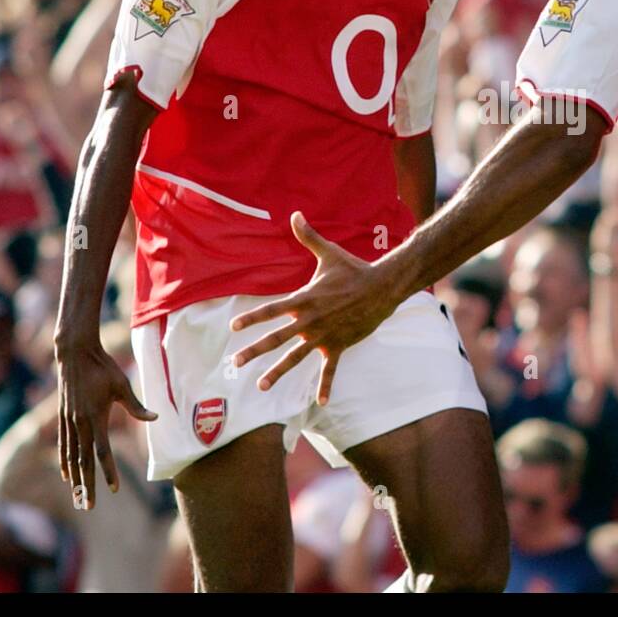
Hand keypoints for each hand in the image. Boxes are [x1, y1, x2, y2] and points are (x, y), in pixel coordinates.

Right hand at [56, 339, 155, 508]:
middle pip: (84, 461)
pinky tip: (67, 474)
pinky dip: (65, 461)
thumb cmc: (103, 367)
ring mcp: (68, 421)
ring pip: (72, 456)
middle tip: (88, 506)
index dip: (108, 472)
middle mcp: (79, 423)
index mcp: (95, 417)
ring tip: (78, 497)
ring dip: (75, 478)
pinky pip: (63, 445)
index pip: (102, 452)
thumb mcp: (122, 385)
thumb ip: (136, 406)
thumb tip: (155, 419)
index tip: (113, 489)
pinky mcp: (63, 417)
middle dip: (87, 485)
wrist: (75, 353)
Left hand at [230, 212, 403, 402]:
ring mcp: (324, 336)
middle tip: (235, 362)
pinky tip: (322, 402)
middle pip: (276, 338)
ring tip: (261, 385)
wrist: (383, 288)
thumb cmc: (353, 270)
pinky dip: (326, 386)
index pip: (272, 309)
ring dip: (278, 372)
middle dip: (254, 350)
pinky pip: (330, 370)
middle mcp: (310, 321)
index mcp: (304, 299)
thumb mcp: (329, 254)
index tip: (234, 326)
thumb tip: (295, 214)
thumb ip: (308, 237)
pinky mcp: (339, 346)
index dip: (252, 317)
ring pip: (296, 357)